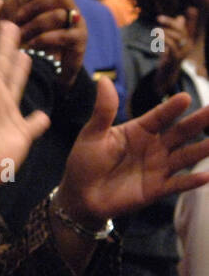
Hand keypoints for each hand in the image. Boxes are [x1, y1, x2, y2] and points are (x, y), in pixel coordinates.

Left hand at [0, 0, 50, 211]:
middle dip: (5, 39)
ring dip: (20, 68)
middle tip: (10, 17)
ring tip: (26, 52)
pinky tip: (43, 115)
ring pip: (16, 84)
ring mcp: (6, 114)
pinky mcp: (19, 135)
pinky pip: (32, 124)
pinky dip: (38, 119)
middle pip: (1, 59)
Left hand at [0, 0, 86, 86]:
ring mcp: (76, 26)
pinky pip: (66, 36)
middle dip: (35, 5)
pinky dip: (45, 39)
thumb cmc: (27, 43)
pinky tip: (30, 46)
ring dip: (35, 24)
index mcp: (56, 1)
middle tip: (17, 18)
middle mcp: (69, 10)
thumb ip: (5, 13)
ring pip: (60, 14)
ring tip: (21, 35)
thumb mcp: (14, 25)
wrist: (44, 72)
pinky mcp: (78, 44)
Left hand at [56, 78, 208, 228]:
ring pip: (185, 156)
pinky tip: (207, 176)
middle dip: (199, 122)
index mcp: (139, 131)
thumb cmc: (85, 161)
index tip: (185, 97)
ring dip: (203, 149)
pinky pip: (177, 184)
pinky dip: (191, 181)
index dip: (171, 109)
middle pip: (180, 133)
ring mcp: (157, 168)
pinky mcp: (156, 189)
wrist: (80, 195)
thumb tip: (103, 80)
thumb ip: (103, 110)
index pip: (159, 117)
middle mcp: (153, 147)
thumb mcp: (92, 134)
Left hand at [153, 8, 196, 95]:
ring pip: (178, 38)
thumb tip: (181, 17)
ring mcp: (183, 53)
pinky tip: (157, 37)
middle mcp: (189, 46)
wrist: (167, 74)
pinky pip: (172, 47)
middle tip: (158, 20)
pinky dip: (164, 40)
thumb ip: (177, 30)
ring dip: (165, 32)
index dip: (186, 20)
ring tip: (156, 31)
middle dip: (170, 23)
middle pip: (182, 31)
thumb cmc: (170, 57)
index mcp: (188, 41)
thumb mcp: (173, 42)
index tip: (179, 12)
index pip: (189, 28)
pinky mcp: (175, 58)